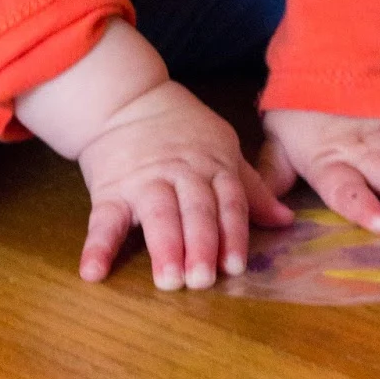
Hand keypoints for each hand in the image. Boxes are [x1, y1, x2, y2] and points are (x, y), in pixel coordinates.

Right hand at [77, 81, 293, 289]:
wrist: (128, 98)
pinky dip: (97, 246)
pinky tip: (93, 271)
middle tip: (202, 279)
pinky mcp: (111, 189)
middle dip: (200, 244)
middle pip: (195, 210)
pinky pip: (103, 219)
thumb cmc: (182, 130)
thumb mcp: (222, 148)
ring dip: (163, 247)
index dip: (233, 234)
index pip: (228, 202)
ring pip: (158, 214)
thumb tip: (286, 220)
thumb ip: (251, 188)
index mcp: (213, 166)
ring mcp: (144, 181)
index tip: (236, 266)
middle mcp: (182, 174)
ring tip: (168, 280)